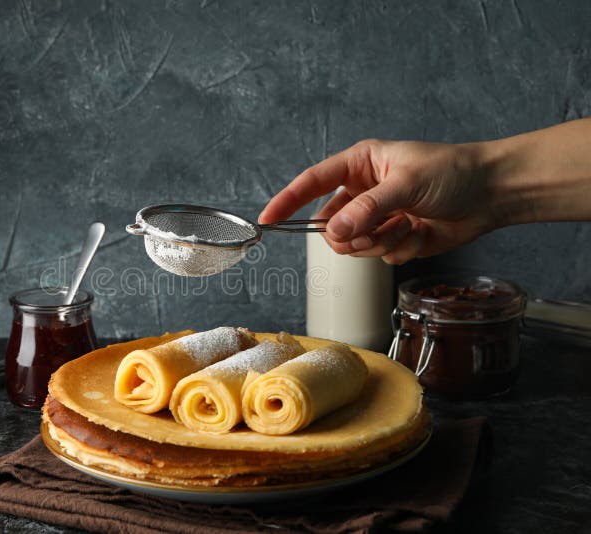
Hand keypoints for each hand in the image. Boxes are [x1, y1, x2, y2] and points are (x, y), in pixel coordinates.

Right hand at [258, 139, 495, 263]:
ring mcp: (378, 217)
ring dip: (380, 242)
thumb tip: (335, 232)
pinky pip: (380, 256)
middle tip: (373, 230)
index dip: (288, 201)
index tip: (268, 220)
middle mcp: (363, 191)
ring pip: (354, 245)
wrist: (492, 194)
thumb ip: (367, 209)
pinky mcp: (394, 238)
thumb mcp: (405, 185)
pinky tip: (421, 232)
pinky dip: (400, 249)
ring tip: (407, 226)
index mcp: (360, 165)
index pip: (312, 182)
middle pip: (331, 225)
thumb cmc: (452, 172)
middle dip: (352, 234)